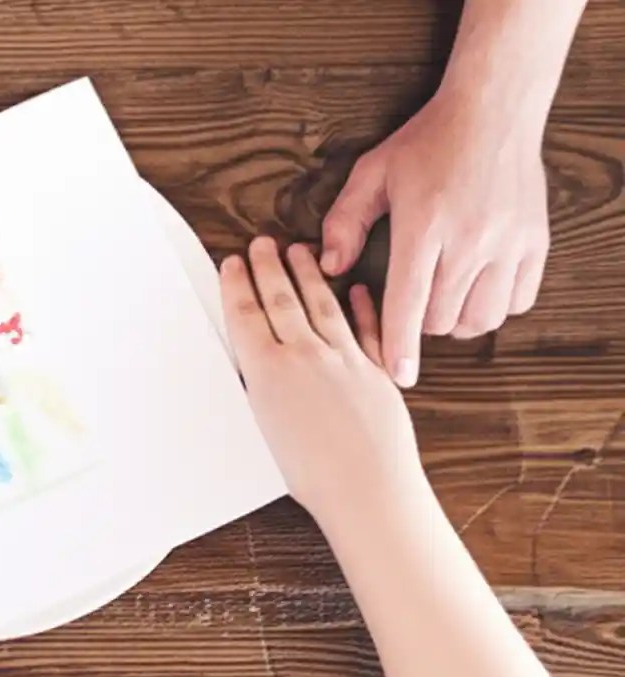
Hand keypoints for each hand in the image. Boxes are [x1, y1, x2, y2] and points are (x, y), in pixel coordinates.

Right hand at [220, 237, 424, 518]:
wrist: (366, 490)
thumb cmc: (311, 477)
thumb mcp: (264, 431)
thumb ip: (261, 391)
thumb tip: (259, 369)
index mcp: (267, 372)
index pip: (246, 315)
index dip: (237, 284)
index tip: (233, 262)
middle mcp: (304, 356)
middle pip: (281, 300)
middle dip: (268, 267)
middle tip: (262, 242)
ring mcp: (343, 359)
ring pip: (321, 304)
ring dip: (307, 275)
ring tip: (299, 251)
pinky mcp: (375, 370)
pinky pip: (365, 328)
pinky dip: (360, 306)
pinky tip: (355, 289)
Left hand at [321, 92, 549, 386]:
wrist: (492, 111)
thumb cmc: (426, 143)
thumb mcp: (372, 172)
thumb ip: (345, 221)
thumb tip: (330, 267)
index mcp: (424, 225)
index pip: (409, 303)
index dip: (399, 344)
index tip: (397, 374)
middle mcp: (470, 239)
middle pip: (443, 319)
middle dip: (423, 324)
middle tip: (413, 303)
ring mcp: (509, 243)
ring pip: (483, 318)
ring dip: (459, 320)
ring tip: (444, 298)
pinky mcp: (536, 242)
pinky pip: (518, 301)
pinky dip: (496, 306)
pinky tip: (478, 287)